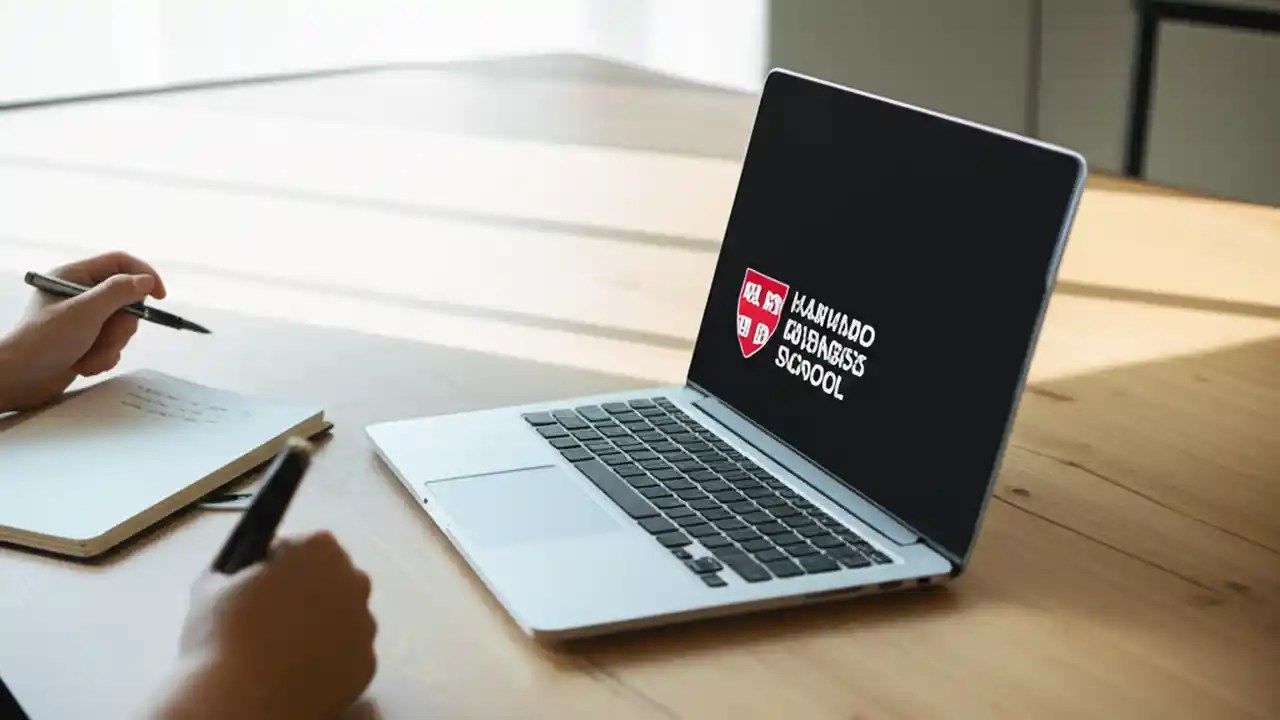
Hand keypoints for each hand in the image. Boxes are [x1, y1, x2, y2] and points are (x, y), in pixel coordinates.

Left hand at [0, 252, 165, 411]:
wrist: (18, 380)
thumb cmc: (44, 340)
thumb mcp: (85, 312)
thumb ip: (118, 293)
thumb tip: (147, 281)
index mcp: (72, 276)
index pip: (119, 263)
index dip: (143, 275)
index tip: (160, 296)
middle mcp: (79, 294)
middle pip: (125, 300)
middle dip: (121, 326)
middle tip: (107, 338)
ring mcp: (82, 319)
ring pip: (121, 326)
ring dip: (110, 346)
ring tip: (88, 357)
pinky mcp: (84, 341)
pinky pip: (112, 344)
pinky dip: (103, 357)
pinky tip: (83, 365)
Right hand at [151, 532, 376, 719]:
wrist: (242, 702)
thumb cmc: (222, 636)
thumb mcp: (212, 586)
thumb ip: (237, 569)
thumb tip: (241, 572)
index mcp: (319, 550)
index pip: (301, 546)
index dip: (277, 565)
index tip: (258, 587)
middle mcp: (354, 581)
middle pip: (330, 579)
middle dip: (306, 592)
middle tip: (270, 618)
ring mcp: (366, 624)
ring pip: (343, 617)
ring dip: (320, 626)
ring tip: (282, 651)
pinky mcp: (368, 664)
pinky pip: (347, 654)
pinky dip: (329, 660)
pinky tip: (299, 672)